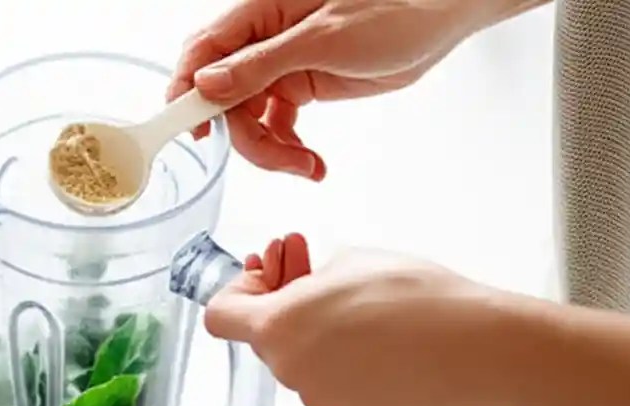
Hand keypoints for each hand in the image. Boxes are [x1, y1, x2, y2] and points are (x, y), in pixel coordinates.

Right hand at [168, 0, 517, 178]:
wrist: (440, 18)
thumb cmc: (394, 10)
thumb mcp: (323, 40)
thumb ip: (261, 64)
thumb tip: (208, 84)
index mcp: (258, 13)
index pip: (202, 53)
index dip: (189, 93)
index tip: (194, 130)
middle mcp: (262, 41)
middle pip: (225, 97)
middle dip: (245, 136)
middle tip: (277, 159)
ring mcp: (280, 65)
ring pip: (249, 118)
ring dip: (271, 151)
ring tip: (305, 165)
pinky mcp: (300, 86)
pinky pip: (274, 125)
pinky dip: (287, 149)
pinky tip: (311, 161)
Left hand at [205, 236, 504, 405]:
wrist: (478, 347)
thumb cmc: (417, 296)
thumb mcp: (350, 260)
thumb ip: (305, 277)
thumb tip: (298, 286)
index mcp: (279, 328)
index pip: (222, 316)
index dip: (240, 291)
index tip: (267, 275)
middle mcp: (291, 372)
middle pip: (268, 339)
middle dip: (288, 307)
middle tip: (321, 276)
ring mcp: (323, 400)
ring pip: (304, 363)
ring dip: (321, 337)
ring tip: (367, 311)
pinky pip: (337, 385)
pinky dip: (351, 365)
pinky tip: (388, 345)